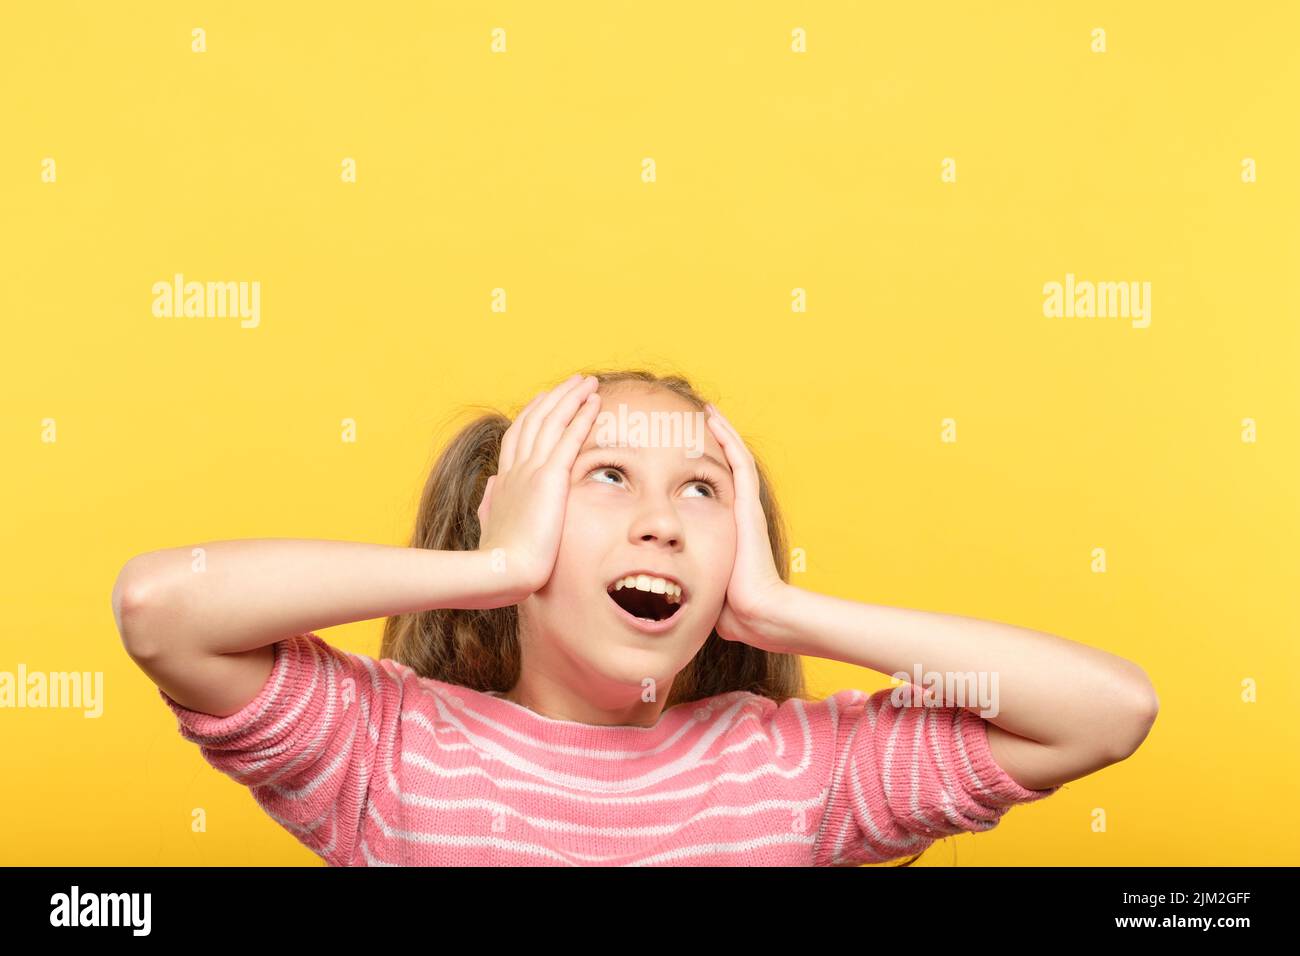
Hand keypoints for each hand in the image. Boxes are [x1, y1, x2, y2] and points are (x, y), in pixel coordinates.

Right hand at [477, 374, 601, 600]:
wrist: (500, 572)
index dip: (533, 413)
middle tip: (574, 381)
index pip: (519, 435)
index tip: (545, 397)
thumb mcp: (491, 524)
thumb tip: (492, 487)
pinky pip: (568, 439)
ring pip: (553, 422)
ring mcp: (530, 471)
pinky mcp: (549, 479)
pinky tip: (594, 402)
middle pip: (536, 420)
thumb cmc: (499, 559)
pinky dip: (581, 417)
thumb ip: (493, 502)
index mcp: (505, 480)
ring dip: (572, 398)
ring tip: (589, 382)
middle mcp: (516, 468)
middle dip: (557, 397)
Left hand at [705, 402, 801, 654]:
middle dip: (711, 442)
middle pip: (724, 467)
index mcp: (727, 528)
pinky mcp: (748, 506)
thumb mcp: (700, 583)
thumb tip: (658, 585)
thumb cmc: (730, 607)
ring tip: (707, 409)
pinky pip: (738, 462)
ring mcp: (746, 507)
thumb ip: (685, 576)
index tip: (682, 449)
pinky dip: (728, 438)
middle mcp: (738, 512)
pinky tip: (714, 419)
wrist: (754, 613)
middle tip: (695, 418)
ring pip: (734, 457)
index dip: (700, 466)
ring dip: (721, 431)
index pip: (712, 487)